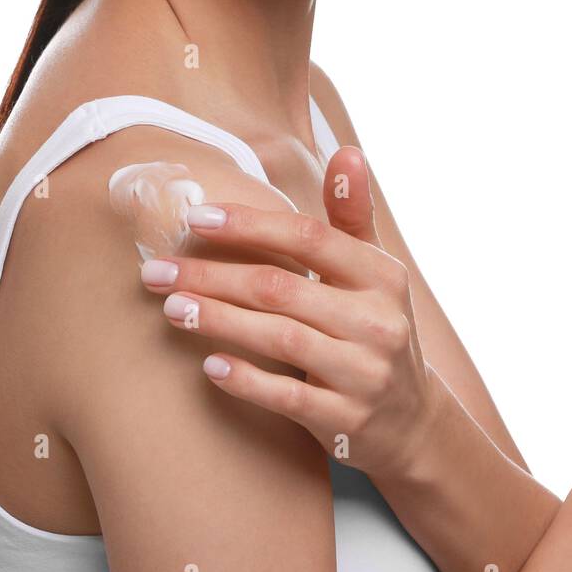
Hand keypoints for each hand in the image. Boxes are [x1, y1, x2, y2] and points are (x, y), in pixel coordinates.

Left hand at [138, 145, 439, 481]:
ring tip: (172, 308)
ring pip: (279, 339)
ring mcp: (365, 373)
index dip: (251, 226)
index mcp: (382, 275)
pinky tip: (208, 365)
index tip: (196, 219)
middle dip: (213, 275)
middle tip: (158, 271)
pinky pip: (288, 397)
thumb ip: (352, 215)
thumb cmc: (376, 328)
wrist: (413, 420)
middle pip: (281, 288)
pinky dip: (246, 379)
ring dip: (218, 320)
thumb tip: (347, 151)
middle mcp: (378, 320)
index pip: (310, 237)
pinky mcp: (347, 420)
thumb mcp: (375, 272)